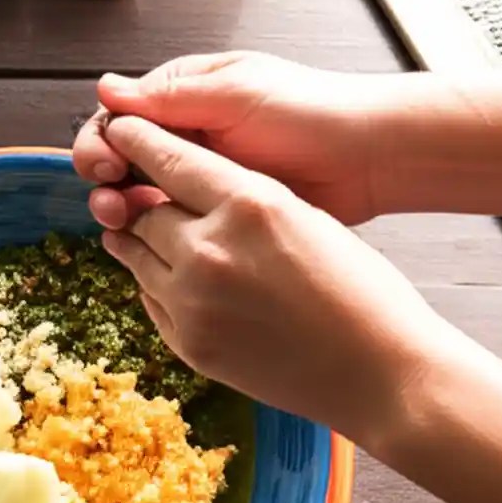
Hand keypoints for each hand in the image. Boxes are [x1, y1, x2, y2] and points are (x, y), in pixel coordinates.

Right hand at [73, 51, 384, 227]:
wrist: (368, 156)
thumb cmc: (308, 111)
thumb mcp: (235, 96)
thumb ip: (171, 97)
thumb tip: (106, 90)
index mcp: (184, 95)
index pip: (121, 118)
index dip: (102, 143)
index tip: (102, 168)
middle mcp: (188, 133)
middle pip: (124, 160)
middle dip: (107, 181)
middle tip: (111, 205)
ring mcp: (204, 176)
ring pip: (144, 195)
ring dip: (126, 210)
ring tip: (124, 225)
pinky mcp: (222, 212)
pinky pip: (176, 225)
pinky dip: (157, 234)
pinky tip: (150, 247)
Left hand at [92, 115, 454, 439]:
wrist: (381, 372)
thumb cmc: (360, 289)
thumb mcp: (306, 216)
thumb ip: (244, 200)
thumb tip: (193, 190)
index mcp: (249, 204)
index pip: (167, 158)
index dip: (137, 140)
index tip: (121, 130)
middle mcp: (210, 249)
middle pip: (142, 210)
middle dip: (140, 200)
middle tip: (138, 195)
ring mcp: (194, 302)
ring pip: (136, 256)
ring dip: (139, 242)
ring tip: (141, 234)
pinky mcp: (190, 345)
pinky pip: (150, 300)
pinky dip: (157, 285)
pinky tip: (180, 282)